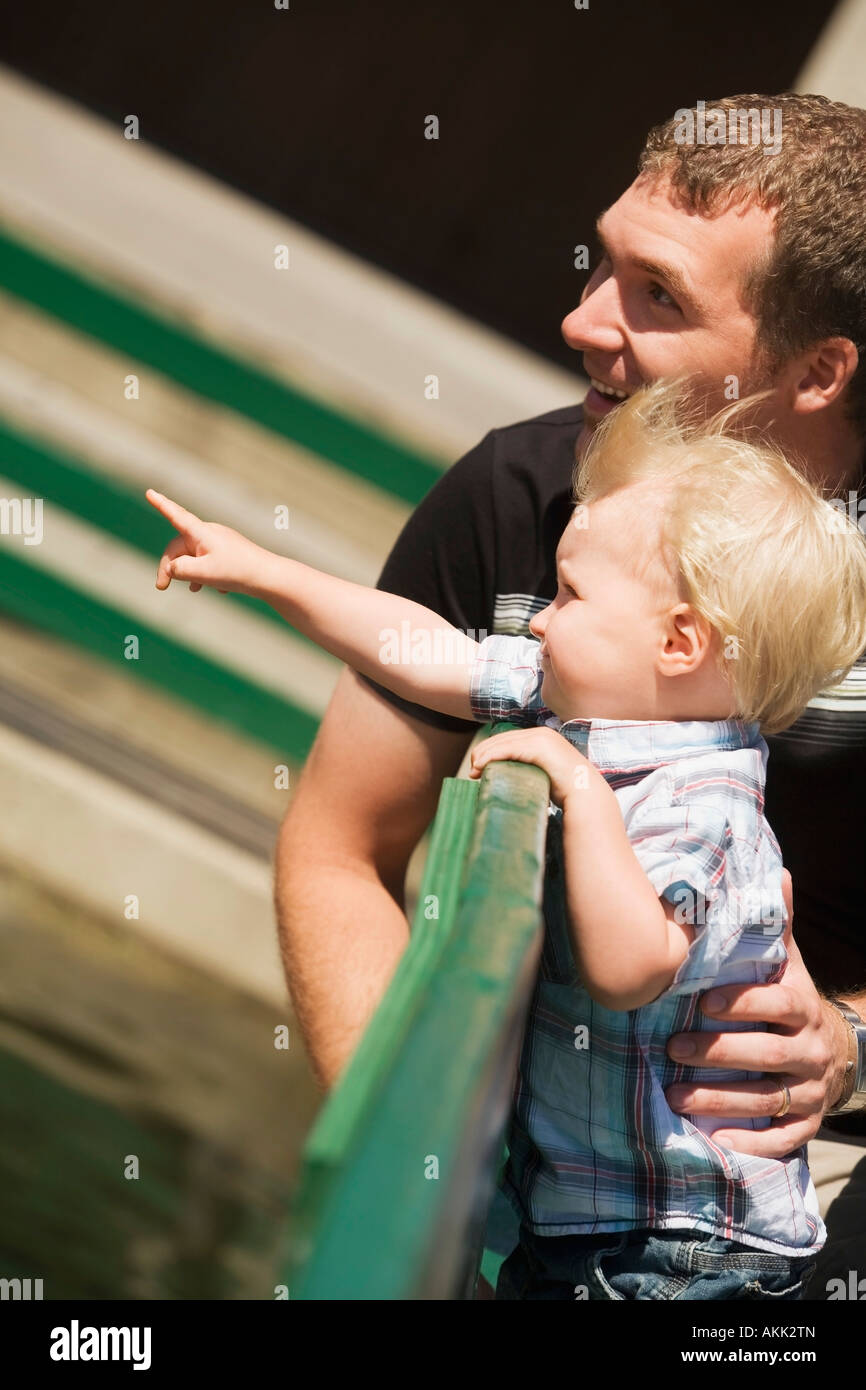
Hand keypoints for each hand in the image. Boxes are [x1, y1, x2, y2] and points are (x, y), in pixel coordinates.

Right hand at [145, 489, 265, 595]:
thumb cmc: (237, 572)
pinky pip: (210, 564)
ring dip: (189, 574)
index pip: (176, 515)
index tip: (149, 491)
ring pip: (194, 557)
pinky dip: (207, 577)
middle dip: (170, 566)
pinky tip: (220, 590)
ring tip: (195, 590)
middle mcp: (210, 533)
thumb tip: (172, 568)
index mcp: (202, 533)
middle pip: (179, 546)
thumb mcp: (203, 573)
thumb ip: (180, 570)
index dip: (161, 504)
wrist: (271, 577)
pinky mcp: (230, 554)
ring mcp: (221, 543)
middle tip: (161, 587)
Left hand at [469, 726, 588, 805]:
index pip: (509, 739)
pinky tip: (479, 767)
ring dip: (482, 756)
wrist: (585, 795)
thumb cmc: (567, 791)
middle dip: (483, 752)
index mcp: (543, 737)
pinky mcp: (538, 746)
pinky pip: (507, 749)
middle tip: (472, 770)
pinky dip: (490, 757)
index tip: (477, 767)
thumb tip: (512, 780)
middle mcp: (541, 733)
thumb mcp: (545, 775)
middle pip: (502, 738)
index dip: (490, 750)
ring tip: (473, 771)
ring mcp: (540, 737)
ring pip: (501, 743)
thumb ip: (530, 770)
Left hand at [664, 870, 847, 1156]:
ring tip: (674, 1096)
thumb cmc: (792, 998)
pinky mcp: (808, 1121)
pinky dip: (752, 1143)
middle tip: (672, 1048)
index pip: (777, 1003)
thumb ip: (778, 925)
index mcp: (802, 1006)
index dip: (744, 1003)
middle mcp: (809, 1050)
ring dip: (719, 1098)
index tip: (705, 1002)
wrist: (838, 1048)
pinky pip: (783, 1138)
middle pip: (766, 1053)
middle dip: (717, 1052)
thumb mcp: (790, 962)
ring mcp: (810, 1089)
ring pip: (766, 1098)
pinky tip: (716, 1140)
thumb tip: (776, 871)